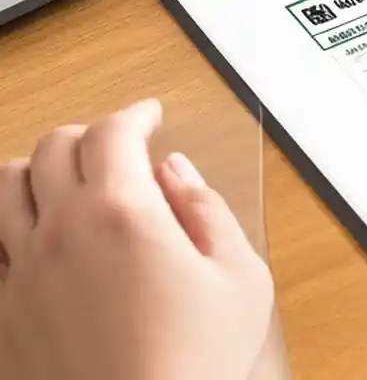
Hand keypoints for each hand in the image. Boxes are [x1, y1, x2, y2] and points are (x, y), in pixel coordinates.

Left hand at [0, 100, 274, 379]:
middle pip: (54, 147)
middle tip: (118, 145)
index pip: (114, 132)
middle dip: (91, 133)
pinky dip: (10, 220)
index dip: (135, 113)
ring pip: (5, 185)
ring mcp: (21, 271)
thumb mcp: (241, 279)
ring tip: (68, 178)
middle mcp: (60, 231)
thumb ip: (208, 211)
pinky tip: (36, 232)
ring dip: (39, 167)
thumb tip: (177, 173)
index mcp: (123, 213)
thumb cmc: (194, 363)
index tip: (150, 115)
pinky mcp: (2, 310)